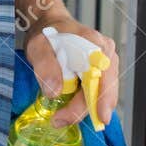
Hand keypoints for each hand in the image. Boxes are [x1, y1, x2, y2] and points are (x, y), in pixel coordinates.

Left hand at [24, 13, 118, 127]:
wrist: (51, 24)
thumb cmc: (47, 34)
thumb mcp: (38, 47)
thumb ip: (45, 66)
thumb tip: (54, 92)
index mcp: (93, 44)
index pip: (99, 77)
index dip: (98, 100)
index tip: (89, 117)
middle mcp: (106, 52)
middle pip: (105, 88)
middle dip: (87, 110)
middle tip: (60, 120)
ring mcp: (107, 61)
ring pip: (105, 92)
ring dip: (87, 108)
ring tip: (63, 116)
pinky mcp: (103, 69)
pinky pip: (101, 90)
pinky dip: (89, 102)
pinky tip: (74, 108)